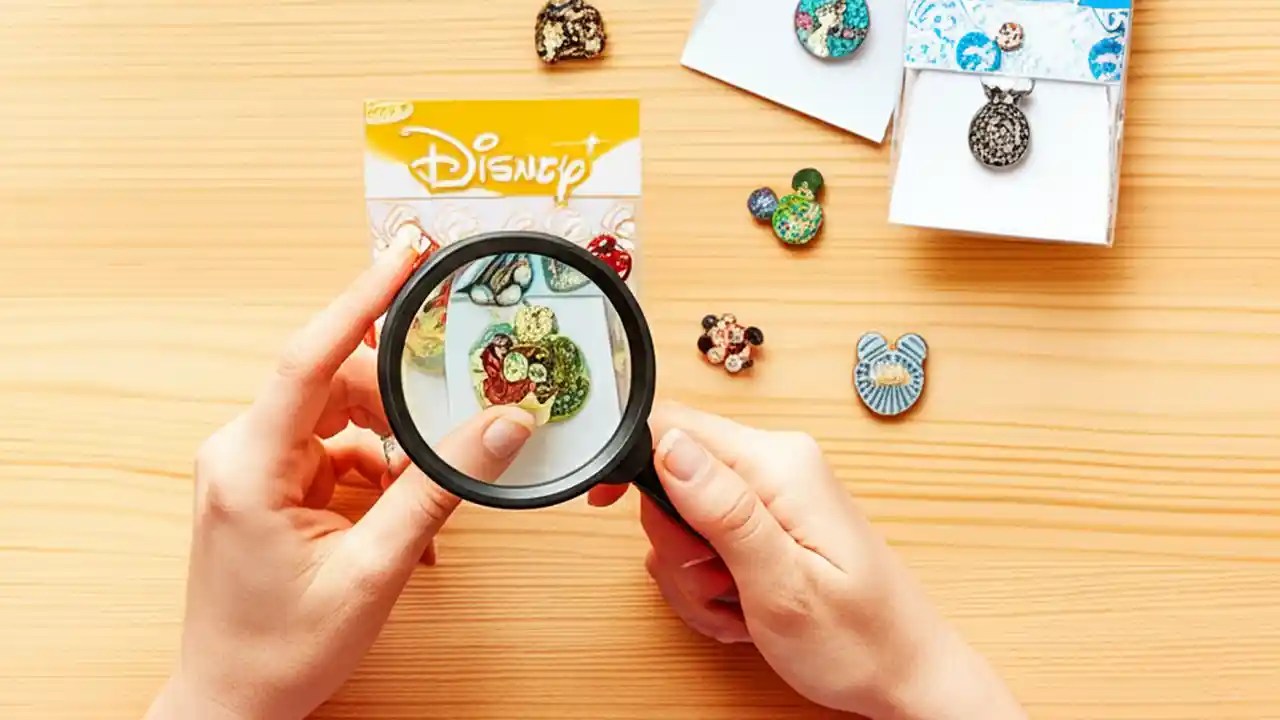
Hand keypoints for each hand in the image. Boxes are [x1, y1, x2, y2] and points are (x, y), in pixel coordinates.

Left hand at [146, 245, 535, 719]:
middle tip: (454, 413)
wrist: (234, 702)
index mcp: (250, 465)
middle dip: (397, 397)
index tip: (404, 256)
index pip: (308, 358)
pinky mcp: (265, 482)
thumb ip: (438, 490)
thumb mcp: (374, 569)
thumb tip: (500, 428)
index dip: (361, 300)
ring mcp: (250, 466)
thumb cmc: (281, 650)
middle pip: (333, 383)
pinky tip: (398, 512)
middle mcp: (239, 452)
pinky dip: (374, 469)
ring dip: (389, 442)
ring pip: (338, 415)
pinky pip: (333, 448)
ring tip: (421, 487)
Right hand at [590, 403, 1024, 719]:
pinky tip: (743, 606)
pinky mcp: (772, 519)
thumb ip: (724, 509)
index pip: (676, 423)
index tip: (607, 505)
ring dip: (694, 572)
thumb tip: (672, 445)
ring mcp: (775, 493)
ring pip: (684, 515)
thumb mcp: (782, 585)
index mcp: (780, 465)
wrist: (906, 675)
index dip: (630, 462)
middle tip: (715, 584)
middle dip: (675, 543)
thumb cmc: (860, 641)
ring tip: (738, 605)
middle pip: (672, 476)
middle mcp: (778, 465)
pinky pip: (709, 536)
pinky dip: (713, 580)